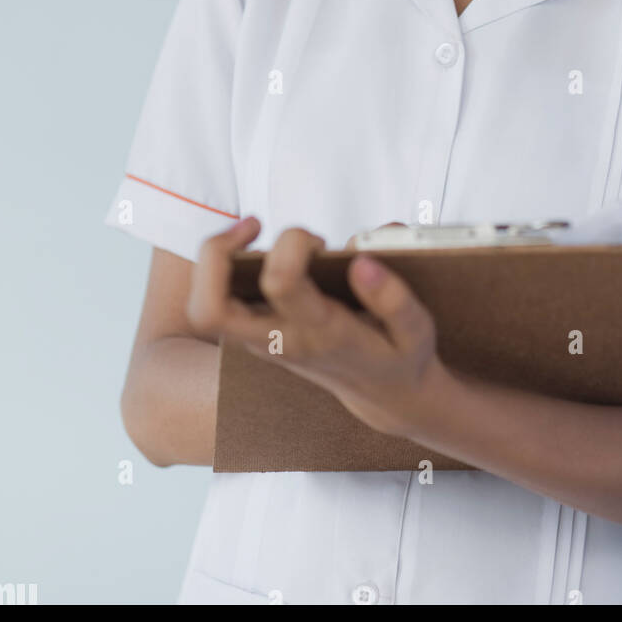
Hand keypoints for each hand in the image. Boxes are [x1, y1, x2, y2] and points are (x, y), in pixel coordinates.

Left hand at [187, 217, 444, 435]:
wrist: (383, 396)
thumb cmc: (399, 353)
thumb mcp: (416, 331)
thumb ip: (394, 297)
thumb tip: (360, 263)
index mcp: (323, 334)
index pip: (282, 284)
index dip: (291, 245)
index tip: (320, 242)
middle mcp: (282, 340)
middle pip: (210, 310)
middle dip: (217, 253)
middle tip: (255, 225)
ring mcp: (263, 342)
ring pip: (204, 309)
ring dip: (216, 259)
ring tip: (253, 230)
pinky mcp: (257, 336)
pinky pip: (217, 303)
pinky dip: (224, 267)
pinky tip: (259, 247)